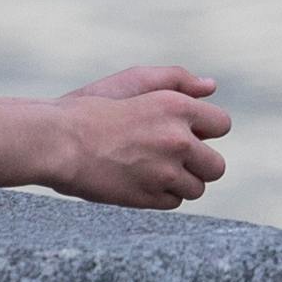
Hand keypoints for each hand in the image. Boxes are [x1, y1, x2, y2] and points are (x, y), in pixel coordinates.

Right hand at [38, 67, 231, 209]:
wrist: (58, 141)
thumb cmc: (93, 106)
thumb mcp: (135, 79)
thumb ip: (178, 79)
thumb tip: (211, 87)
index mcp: (177, 108)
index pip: (222, 125)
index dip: (205, 129)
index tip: (187, 131)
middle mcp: (178, 141)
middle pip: (216, 166)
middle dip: (199, 163)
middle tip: (171, 156)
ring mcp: (165, 173)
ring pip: (196, 188)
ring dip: (180, 181)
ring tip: (151, 168)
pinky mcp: (149, 198)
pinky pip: (173, 202)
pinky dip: (161, 194)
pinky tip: (140, 179)